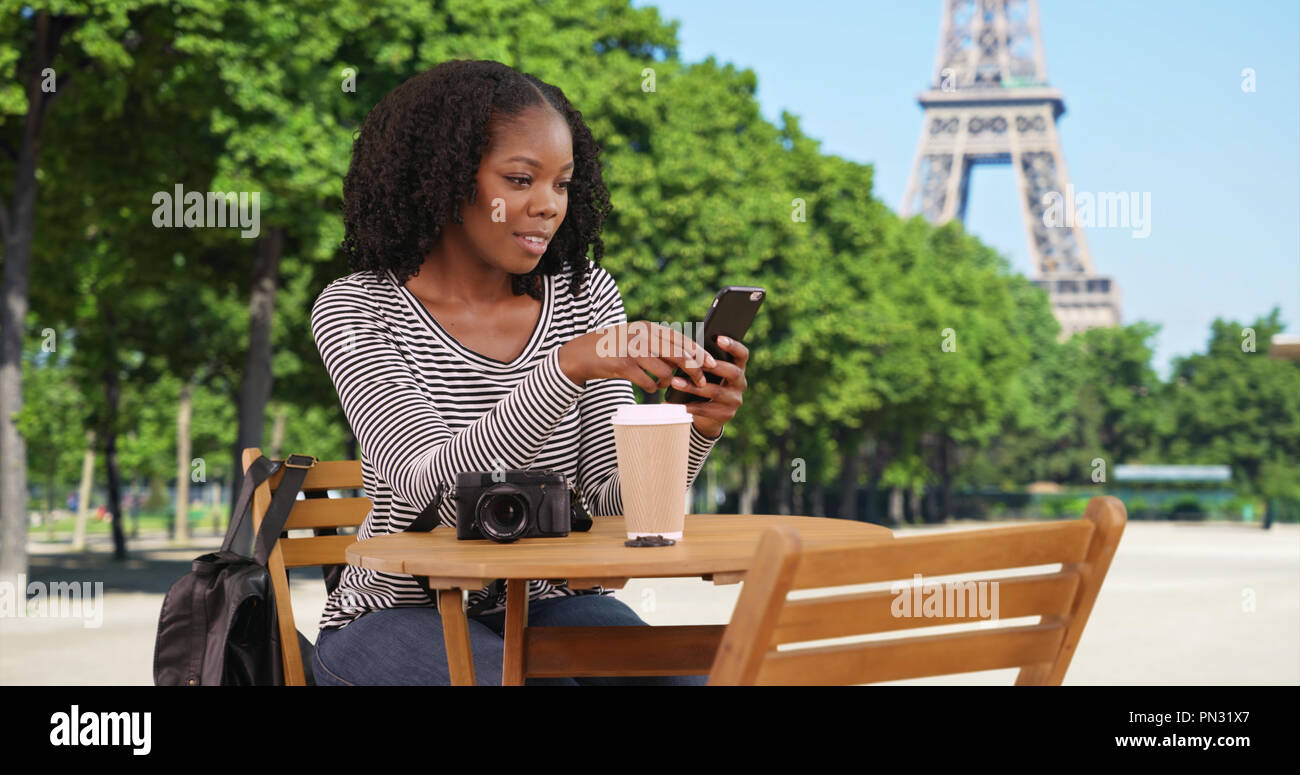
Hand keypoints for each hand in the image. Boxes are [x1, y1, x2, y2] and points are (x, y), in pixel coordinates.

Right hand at [557, 321, 715, 391]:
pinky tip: (651, 388)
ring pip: (664, 371)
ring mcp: (632, 351)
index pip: (681, 339)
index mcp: (648, 328)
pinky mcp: (622, 366)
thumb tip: (686, 359)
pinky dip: (652, 387)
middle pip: (677, 354)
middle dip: (693, 370)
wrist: (581, 354)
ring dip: (669, 382)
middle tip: (702, 382)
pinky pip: (647, 382)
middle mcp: (642, 336)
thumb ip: (658, 346)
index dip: (698, 352)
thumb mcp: (636, 339)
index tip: (712, 364)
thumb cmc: (614, 348)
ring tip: (668, 384)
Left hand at [667, 335, 748, 438]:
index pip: (742, 354)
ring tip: (675, 381)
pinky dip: (690, 405)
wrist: (708, 416)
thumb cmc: (705, 385)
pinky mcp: (726, 414)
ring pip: (716, 392)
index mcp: (738, 368)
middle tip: (695, 362)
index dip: (733, 345)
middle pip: (733, 372)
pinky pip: (707, 409)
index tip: (718, 338)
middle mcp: (741, 383)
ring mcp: (735, 400)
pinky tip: (676, 402)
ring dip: (694, 387)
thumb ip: (705, 362)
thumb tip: (687, 348)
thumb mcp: (708, 373)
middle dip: (714, 366)